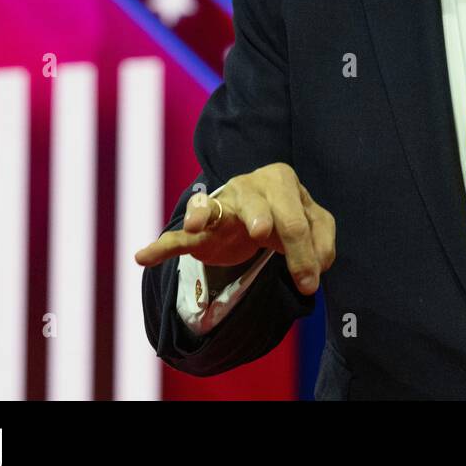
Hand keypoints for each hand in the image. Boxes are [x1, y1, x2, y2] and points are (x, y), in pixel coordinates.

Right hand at [133, 163, 335, 294]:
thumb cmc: (286, 215)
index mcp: (281, 181)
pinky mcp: (199, 229)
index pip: (296, 221)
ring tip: (197, 226)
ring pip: (216, 210)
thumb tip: (319, 268)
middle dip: (265, 225)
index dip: (303, 254)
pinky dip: (161, 247)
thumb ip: (322, 243)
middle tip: (263, 234)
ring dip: (205, 215)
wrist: (253, 216)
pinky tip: (143, 256)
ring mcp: (221, 204)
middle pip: (263, 212)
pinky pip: (178, 237)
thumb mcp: (314, 225)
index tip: (309, 284)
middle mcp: (249, 186)